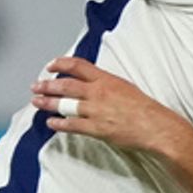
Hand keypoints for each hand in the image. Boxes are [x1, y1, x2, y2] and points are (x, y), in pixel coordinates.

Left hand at [30, 56, 192, 156]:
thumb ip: (106, 84)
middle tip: (36, 85)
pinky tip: (51, 123)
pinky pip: (72, 125)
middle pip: (66, 85)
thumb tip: (92, 83)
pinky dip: (59, 124)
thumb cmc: (144, 108)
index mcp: (106, 79)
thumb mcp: (125, 86)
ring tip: (37, 102)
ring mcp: (96, 111)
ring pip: (65, 105)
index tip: (51, 66)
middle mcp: (98, 92)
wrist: (156, 126)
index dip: (61, 64)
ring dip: (48, 103)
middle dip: (47, 85)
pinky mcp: (96, 128)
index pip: (78, 66)